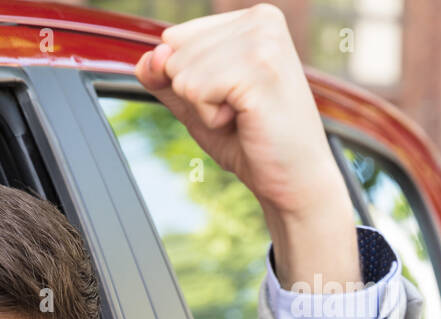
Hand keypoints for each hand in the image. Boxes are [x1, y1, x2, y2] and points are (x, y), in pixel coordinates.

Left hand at [135, 3, 359, 288]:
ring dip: (203, 108)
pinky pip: (195, 91)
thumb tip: (148, 58)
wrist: (293, 177)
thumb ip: (165, 78)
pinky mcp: (259, 69)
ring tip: (242, 115)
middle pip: (174, 55)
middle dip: (195, 96)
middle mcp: (261, 20)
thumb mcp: (196, 103)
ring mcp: (264, 41)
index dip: (186, 79)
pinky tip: (244, 120)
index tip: (228, 95)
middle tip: (237, 110)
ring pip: (181, 73)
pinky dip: (210, 118)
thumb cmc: (250, 139)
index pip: (174, 38)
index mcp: (251, 19)